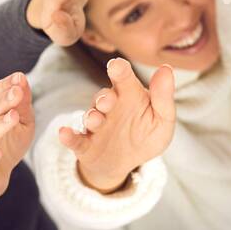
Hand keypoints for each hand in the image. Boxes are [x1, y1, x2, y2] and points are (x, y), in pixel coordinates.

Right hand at [60, 58, 175, 193]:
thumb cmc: (146, 135)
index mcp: (129, 95)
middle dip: (104, 96)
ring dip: (91, 117)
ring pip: (90, 117)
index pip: (124, 78)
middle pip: (104, 96)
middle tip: (108, 100)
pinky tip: (64, 133)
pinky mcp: (84, 145)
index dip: (120, 71)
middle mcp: (109, 106)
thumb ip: (163, 97)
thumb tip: (166, 69)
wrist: (127, 163)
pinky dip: (68, 136)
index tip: (117, 65)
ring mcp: (95, 125)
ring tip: (95, 119)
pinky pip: (75, 139)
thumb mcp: (162, 120)